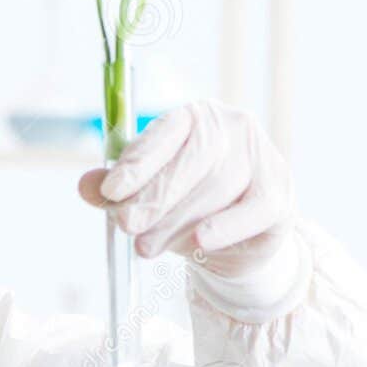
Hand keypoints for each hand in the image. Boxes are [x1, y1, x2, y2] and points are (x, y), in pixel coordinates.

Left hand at [78, 100, 293, 281]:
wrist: (236, 242)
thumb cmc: (186, 208)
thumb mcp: (146, 197)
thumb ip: (116, 191)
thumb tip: (86, 185)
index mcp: (195, 118)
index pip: (167, 130)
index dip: (139, 161)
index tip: (111, 191)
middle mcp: (233, 128)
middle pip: (196, 158)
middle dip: (155, 196)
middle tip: (127, 225)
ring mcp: (262, 157)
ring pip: (219, 186)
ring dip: (178, 221)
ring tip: (147, 247)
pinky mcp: (280, 193)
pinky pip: (254, 208)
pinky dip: (225, 226)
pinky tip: (201, 242)